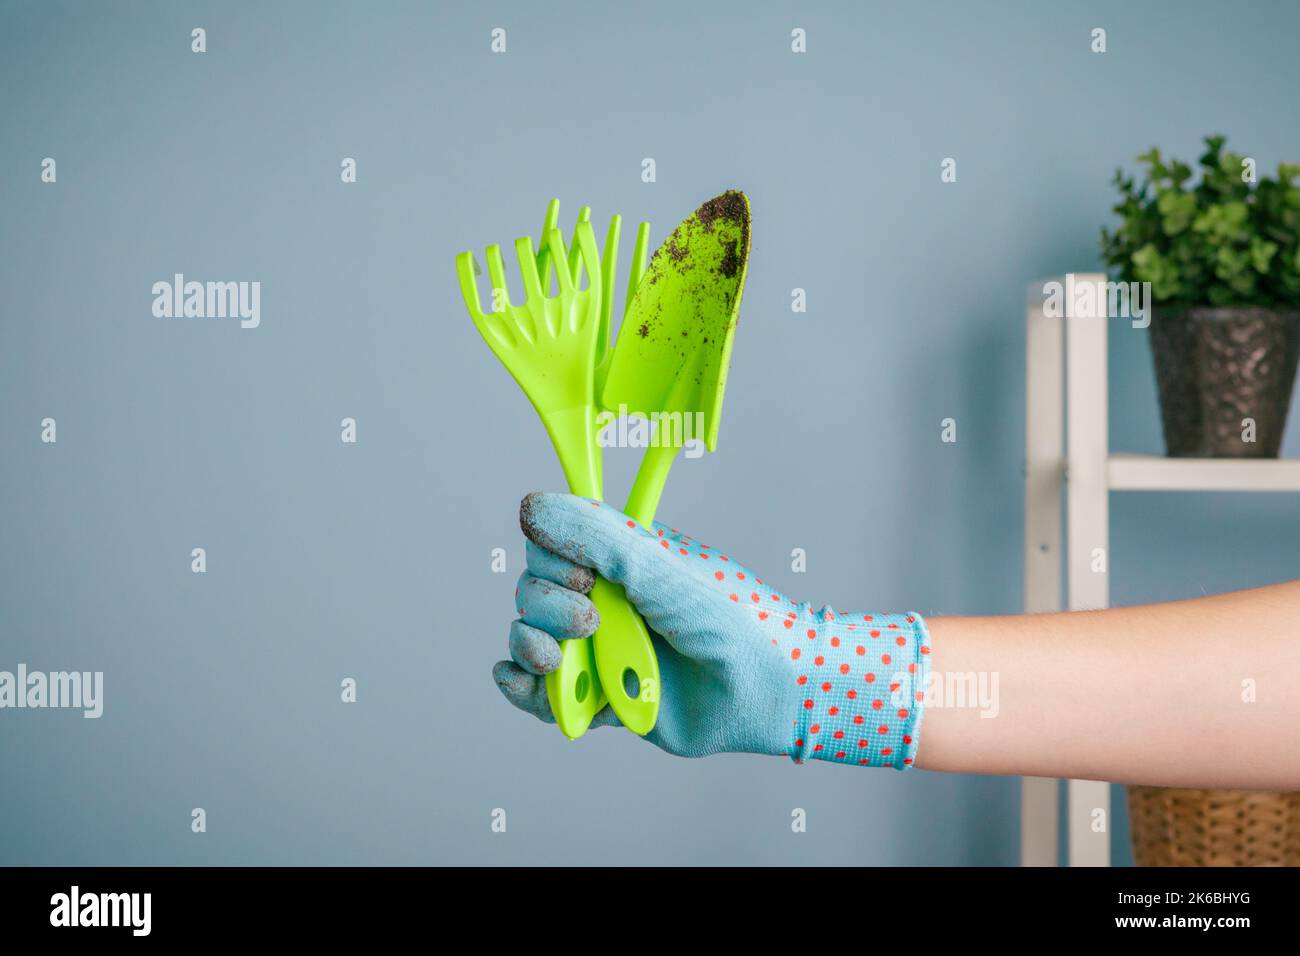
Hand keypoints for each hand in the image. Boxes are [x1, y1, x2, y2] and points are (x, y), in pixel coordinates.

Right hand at [494, 493, 931, 766]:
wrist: (767, 690)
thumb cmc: (731, 617)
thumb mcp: (659, 566)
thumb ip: (595, 536)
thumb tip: (530, 506)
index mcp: (621, 558)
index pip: (553, 542)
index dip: (552, 555)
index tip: (584, 573)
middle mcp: (605, 598)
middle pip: (534, 590)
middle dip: (547, 605)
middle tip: (593, 620)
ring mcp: (599, 649)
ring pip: (529, 637)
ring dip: (532, 645)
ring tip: (561, 661)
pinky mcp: (598, 698)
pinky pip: (539, 692)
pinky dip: (524, 689)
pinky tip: (528, 683)